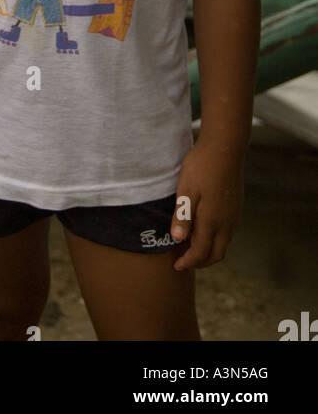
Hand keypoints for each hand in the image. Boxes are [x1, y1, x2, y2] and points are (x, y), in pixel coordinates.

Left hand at [170, 142, 244, 270]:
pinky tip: (203, 228)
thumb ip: (182, 216)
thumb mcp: (186, 190)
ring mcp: (234, 216)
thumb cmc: (201, 167)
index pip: (200, 253)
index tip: (176, 266)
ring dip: (208, 251)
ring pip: (223, 244)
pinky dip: (215, 239)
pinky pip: (227, 233)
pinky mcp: (236, 207)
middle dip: (200, 262)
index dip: (188, 262)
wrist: (225, 148)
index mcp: (212, 222)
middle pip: (216, 255)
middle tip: (183, 260)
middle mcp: (226, 224)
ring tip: (190, 245)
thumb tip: (176, 240)